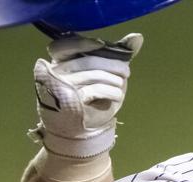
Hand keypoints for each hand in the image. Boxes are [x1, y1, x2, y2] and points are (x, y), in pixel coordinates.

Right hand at [33, 34, 144, 159]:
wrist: (82, 132)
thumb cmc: (91, 99)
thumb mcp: (104, 74)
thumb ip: (117, 55)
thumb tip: (137, 38)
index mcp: (58, 63)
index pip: (64, 46)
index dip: (83, 43)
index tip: (102, 45)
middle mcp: (55, 73)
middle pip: (86, 61)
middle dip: (111, 64)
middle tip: (126, 71)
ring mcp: (61, 88)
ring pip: (92, 74)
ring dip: (113, 79)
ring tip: (121, 85)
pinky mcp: (71, 102)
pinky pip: (95, 90)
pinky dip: (111, 91)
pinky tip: (118, 95)